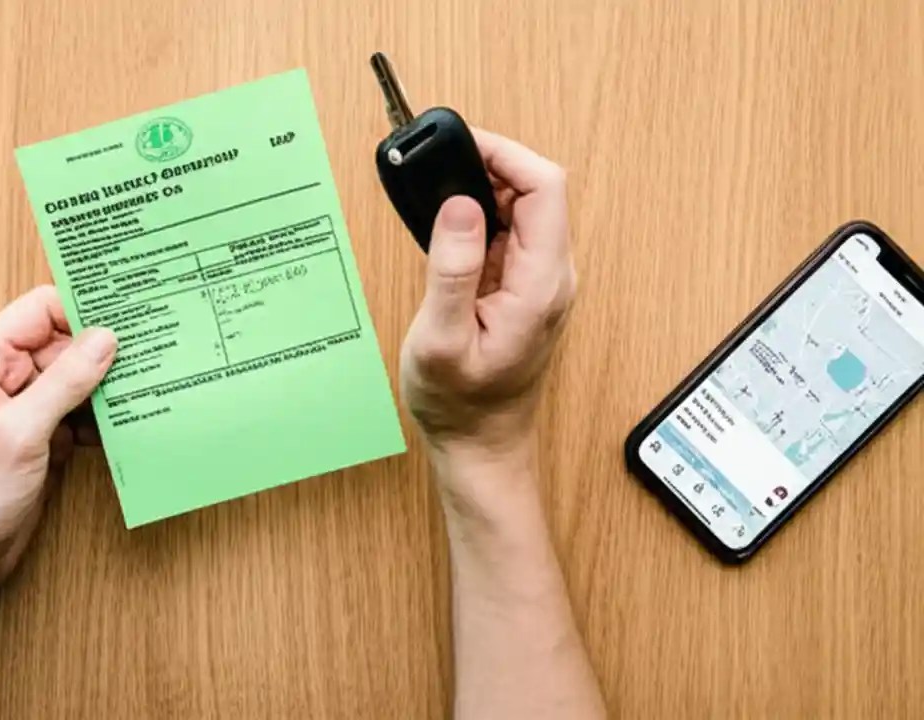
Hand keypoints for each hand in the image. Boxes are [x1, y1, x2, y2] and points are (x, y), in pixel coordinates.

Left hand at [0, 286, 116, 593]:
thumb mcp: (18, 434)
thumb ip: (64, 383)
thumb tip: (104, 339)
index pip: (41, 310)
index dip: (83, 310)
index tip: (128, 315)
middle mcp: (3, 376)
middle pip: (66, 341)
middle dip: (106, 350)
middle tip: (152, 353)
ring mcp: (25, 407)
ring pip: (79, 377)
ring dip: (108, 387)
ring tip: (146, 388)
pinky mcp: (42, 436)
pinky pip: (81, 411)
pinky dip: (104, 418)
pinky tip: (127, 426)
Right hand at [401, 130, 574, 463]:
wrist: (479, 446)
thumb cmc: (460, 404)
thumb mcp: (442, 339)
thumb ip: (453, 270)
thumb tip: (459, 205)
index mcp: (541, 284)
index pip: (545, 188)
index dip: (505, 154)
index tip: (461, 145)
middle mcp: (552, 277)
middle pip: (537, 191)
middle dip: (490, 166)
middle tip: (438, 164)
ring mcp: (542, 282)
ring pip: (525, 209)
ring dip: (484, 190)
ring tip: (436, 188)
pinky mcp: (525, 289)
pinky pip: (511, 234)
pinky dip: (481, 217)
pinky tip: (448, 225)